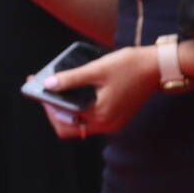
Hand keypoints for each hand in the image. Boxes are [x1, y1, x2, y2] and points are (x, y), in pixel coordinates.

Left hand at [39, 45, 158, 137]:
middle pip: (69, 126)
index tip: (35, 87)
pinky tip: (73, 91)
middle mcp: (107, 124)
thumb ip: (70, 79)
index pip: (63, 121)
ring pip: (79, 123)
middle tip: (43, 89)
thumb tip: (48, 84)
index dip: (46, 105)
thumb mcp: (96, 69)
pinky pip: (91, 117)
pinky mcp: (117, 116)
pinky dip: (79, 107)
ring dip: (66, 108)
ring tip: (55, 87)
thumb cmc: (129, 66)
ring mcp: (112, 122)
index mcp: (100, 114)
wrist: (158, 67)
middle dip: (53, 109)